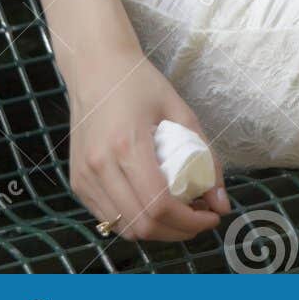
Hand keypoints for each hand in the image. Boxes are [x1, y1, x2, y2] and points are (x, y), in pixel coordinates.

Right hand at [68, 43, 231, 241]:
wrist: (95, 68)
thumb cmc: (140, 83)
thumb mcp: (180, 111)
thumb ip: (204, 156)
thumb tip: (221, 203)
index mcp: (127, 145)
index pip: (159, 205)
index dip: (189, 222)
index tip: (211, 217)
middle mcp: (100, 166)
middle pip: (142, 225)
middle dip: (177, 231)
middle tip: (199, 219)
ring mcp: (84, 177)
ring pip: (124, 228)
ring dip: (157, 231)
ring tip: (180, 215)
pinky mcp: (77, 182)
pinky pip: (108, 218)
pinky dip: (134, 222)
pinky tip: (153, 208)